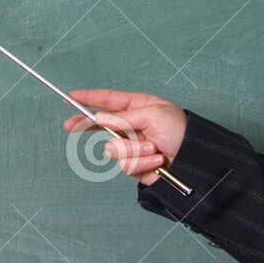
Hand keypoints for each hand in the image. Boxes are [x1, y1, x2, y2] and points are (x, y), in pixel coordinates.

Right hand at [62, 88, 185, 186]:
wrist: (195, 161)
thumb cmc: (180, 131)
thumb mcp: (153, 114)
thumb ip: (124, 117)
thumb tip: (100, 118)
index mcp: (139, 107)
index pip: (109, 100)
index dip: (88, 98)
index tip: (69, 97)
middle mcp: (133, 126)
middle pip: (100, 125)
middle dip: (87, 125)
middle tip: (70, 126)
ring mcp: (134, 146)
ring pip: (113, 150)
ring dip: (133, 150)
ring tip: (154, 149)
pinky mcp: (137, 165)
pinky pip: (126, 166)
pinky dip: (141, 163)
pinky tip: (157, 161)